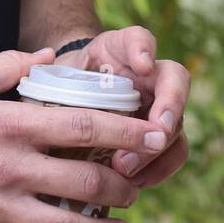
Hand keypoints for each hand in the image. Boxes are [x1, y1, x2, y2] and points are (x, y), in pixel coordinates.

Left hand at [57, 27, 189, 188]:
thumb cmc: (65, 80)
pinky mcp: (155, 140)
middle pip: (173, 89)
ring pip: (176, 129)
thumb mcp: (57, 67)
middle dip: (164, 115)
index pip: (141, 40)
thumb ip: (51, 64)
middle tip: (150, 136)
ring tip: (125, 170)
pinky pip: (169, 156)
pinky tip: (134, 182)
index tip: (141, 65)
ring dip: (156, 152)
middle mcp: (152, 79)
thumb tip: (47, 62)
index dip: (145, 50)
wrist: (71, 99)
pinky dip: (155, 171)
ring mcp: (159, 110)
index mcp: (126, 53)